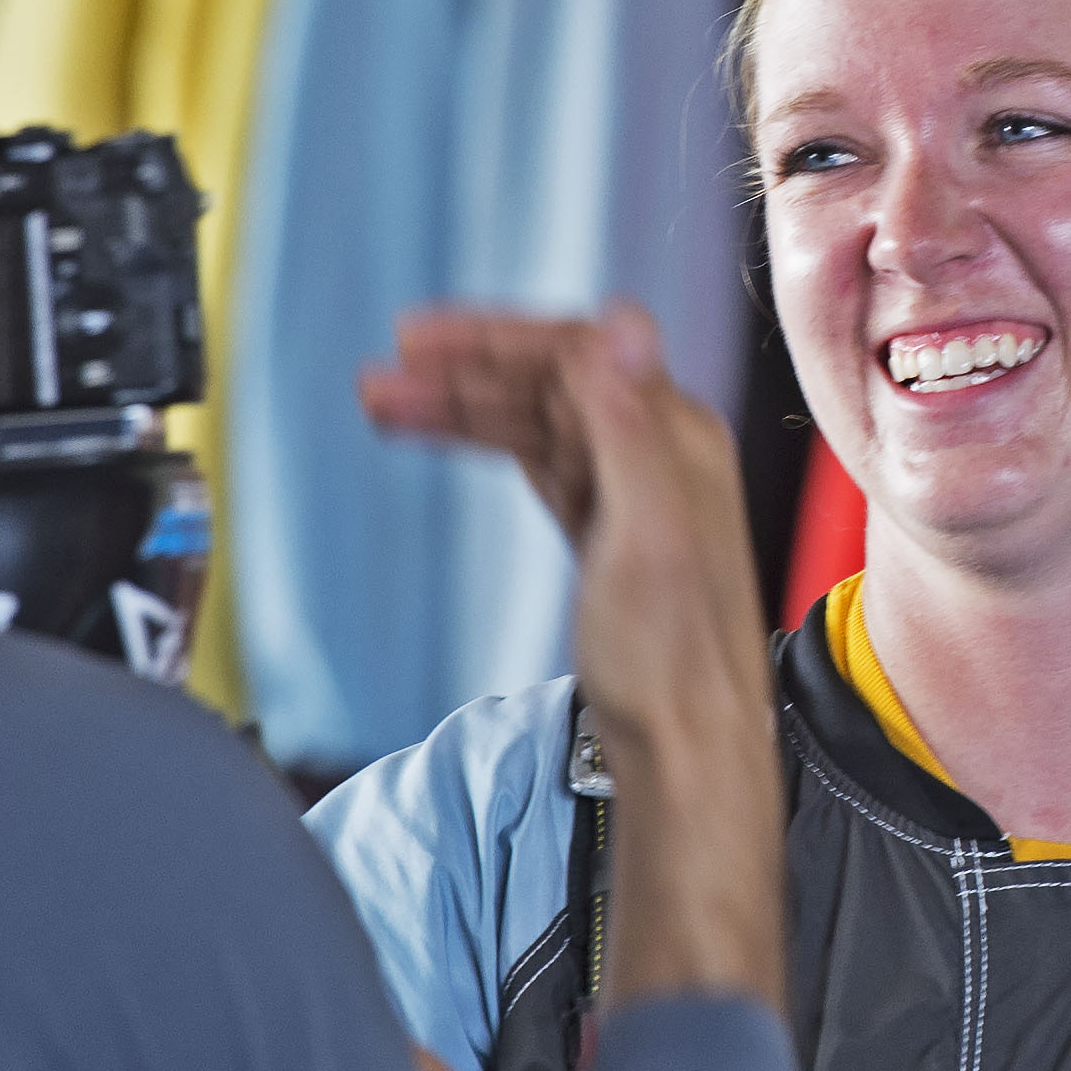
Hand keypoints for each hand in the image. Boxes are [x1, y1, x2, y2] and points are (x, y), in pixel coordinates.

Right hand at [361, 305, 780, 1011]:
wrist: (687, 748)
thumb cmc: (670, 658)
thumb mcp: (644, 528)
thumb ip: (628, 420)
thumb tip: (618, 322)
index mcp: (673, 436)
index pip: (574, 352)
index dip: (491, 338)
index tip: (418, 338)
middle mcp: (659, 453)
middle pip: (548, 383)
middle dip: (462, 371)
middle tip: (384, 372)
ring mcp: (633, 493)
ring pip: (537, 423)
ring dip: (462, 407)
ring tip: (386, 405)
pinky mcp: (609, 535)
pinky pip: (542, 465)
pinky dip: (489, 446)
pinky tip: (451, 438)